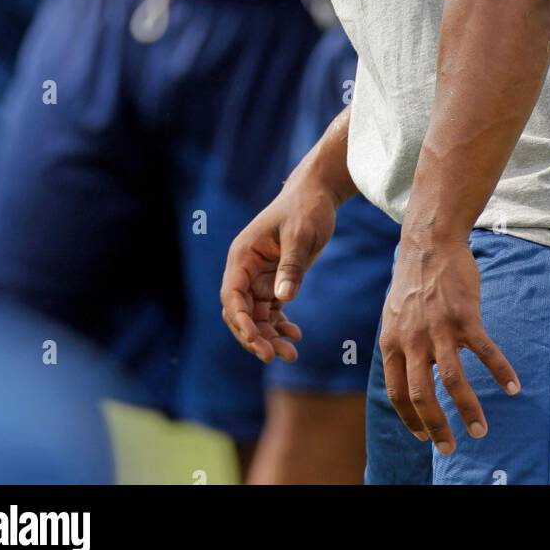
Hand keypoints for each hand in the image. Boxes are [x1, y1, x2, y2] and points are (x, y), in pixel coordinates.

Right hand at [221, 166, 338, 364]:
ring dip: (269, 336)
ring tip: (291, 354)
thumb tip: (283, 300)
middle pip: (241, 312)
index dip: (240, 321)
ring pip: (256, 316)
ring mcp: (259, 277)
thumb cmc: (306, 208)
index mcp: (242, 255)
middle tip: (274, 356)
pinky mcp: (275, 280)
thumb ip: (291, 266)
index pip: (232, 296)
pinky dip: (280, 326)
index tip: (255, 340)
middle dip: (254, 336)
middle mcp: (245, 269)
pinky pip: (272, 311)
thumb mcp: (300, 235)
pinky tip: (295, 335)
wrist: (317, 193)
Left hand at [379, 237, 519, 453]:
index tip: (424, 436)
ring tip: (481, 430)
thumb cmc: (413, 280)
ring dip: (468, 410)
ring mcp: (438, 328)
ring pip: (452, 380)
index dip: (411, 419)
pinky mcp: (464, 315)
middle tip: (450, 448)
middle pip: (422, 395)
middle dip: (437, 427)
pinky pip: (484, 351)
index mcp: (393, 342)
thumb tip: (411, 376)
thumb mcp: (395, 316)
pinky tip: (513, 387)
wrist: (428, 242)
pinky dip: (500, 371)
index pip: (397, 393)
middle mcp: (412, 339)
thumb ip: (401, 345)